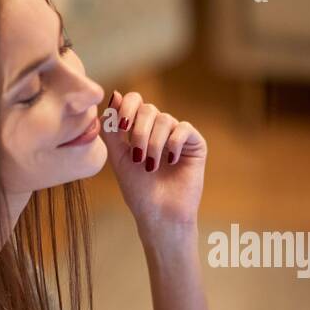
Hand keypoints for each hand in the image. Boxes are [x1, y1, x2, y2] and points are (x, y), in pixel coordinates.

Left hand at [102, 90, 204, 238]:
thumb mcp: (118, 157)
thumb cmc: (139, 191)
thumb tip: (115, 94)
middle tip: (137, 156)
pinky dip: (174, 143)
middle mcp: (159, 129)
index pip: (134, 102)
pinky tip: (171, 161)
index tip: (121, 128)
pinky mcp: (196, 144)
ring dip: (154, 143)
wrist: (160, 215)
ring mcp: (178, 136)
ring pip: (164, 119)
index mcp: (140, 130)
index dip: (126, 107)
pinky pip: (184, 129)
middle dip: (139, 132)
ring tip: (151, 166)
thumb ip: (113, 129)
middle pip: (148, 109)